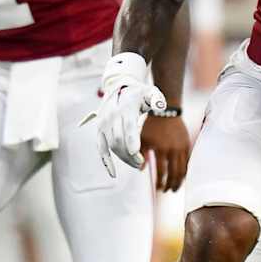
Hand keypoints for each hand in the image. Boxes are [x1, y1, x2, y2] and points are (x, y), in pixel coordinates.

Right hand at [82, 52, 165, 176]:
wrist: (120, 88)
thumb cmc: (139, 93)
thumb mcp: (150, 92)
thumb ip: (157, 99)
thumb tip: (161, 105)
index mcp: (125, 107)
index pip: (127, 125)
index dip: (131, 139)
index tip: (136, 152)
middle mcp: (111, 116)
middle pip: (119, 139)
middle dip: (129, 154)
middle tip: (141, 162)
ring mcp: (103, 124)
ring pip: (111, 146)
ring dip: (123, 158)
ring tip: (136, 164)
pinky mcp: (99, 131)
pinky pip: (101, 149)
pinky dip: (106, 161)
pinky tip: (113, 173)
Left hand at [140, 114, 189, 190]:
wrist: (167, 110)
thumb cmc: (152, 125)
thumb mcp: (143, 139)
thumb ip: (142, 155)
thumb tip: (141, 169)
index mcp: (161, 149)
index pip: (162, 171)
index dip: (160, 182)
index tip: (158, 188)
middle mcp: (173, 150)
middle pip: (174, 173)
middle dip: (171, 184)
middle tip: (168, 190)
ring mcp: (182, 147)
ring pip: (183, 169)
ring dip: (179, 180)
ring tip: (176, 186)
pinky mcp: (187, 144)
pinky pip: (188, 161)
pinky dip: (185, 170)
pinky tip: (182, 175)